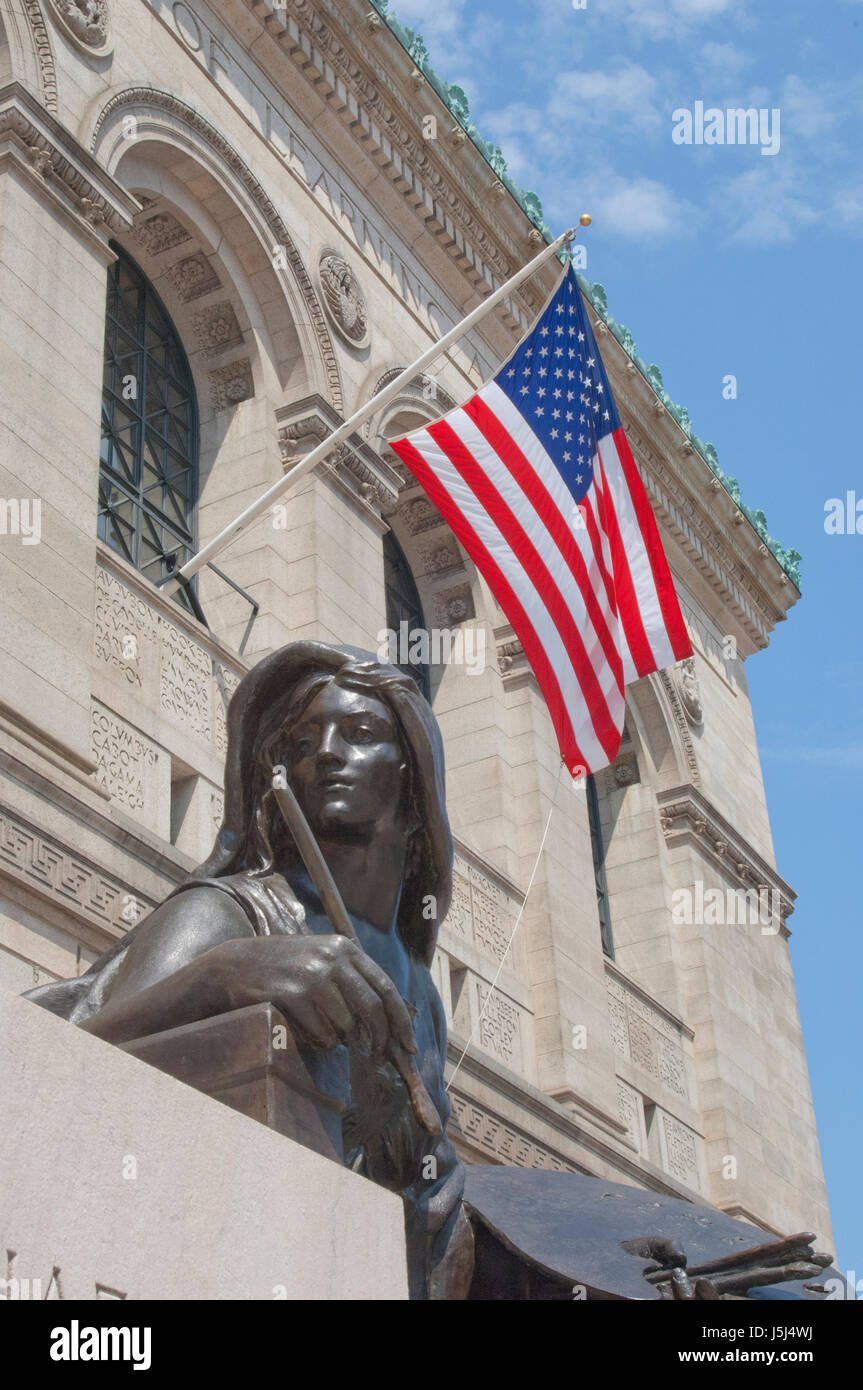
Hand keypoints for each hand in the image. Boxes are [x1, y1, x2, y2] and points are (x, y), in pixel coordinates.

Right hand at [214, 934, 417, 1056]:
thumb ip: (351, 979)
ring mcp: (312, 976)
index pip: (386, 987)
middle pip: (372, 1008)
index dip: (401, 1019)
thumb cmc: (283, 968)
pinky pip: (321, 1033)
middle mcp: (332, 959)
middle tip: (377, 1057)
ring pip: (346, 1025)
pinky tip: (302, 1030)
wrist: (234, 965)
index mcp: (344, 949)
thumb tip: (388, 1018)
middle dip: (379, 1038)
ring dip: (339, 1038)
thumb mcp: (320, 959)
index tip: (409, 1043)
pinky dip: (318, 1041)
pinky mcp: (292, 995)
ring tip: (320, 1030)